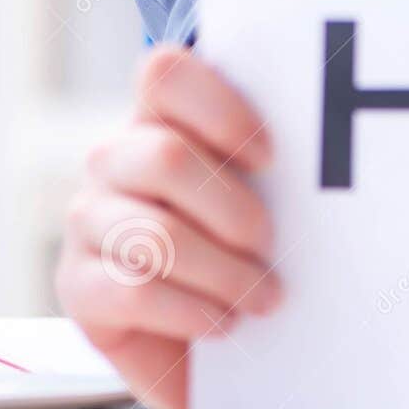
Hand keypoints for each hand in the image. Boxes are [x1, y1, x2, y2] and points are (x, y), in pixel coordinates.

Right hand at [55, 46, 282, 408]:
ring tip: (263, 298)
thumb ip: (268, 164)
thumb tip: (332, 156)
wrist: (190, 335)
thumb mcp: (255, 193)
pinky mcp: (76, 287)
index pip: (164, 74)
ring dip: (225, 273)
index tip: (271, 158)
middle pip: (166, 158)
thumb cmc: (238, 243)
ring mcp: (87, 220)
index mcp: (157, 117)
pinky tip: (223, 322)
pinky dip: (193, 312)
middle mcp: (112, 159)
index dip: (219, 110)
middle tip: (271, 245)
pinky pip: (134, 293)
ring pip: (155, 235)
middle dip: (235, 210)